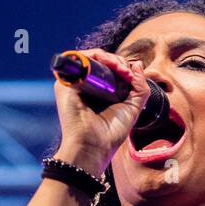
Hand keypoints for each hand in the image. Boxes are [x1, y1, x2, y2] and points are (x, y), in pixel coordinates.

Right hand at [54, 47, 150, 179]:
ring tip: (120, 68)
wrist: (94, 147)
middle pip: (100, 61)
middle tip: (127, 72)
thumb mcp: (133, 107)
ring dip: (108, 57)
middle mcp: (84, 86)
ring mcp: (73, 83)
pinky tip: (109, 66)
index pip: (108, 69)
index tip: (132, 76)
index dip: (121, 66)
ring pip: (90, 57)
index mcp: (98, 92)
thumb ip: (140, 87)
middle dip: (117, 61)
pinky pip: (78, 60)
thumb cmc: (111, 133)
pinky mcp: (64, 83)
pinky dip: (95, 57)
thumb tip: (138, 64)